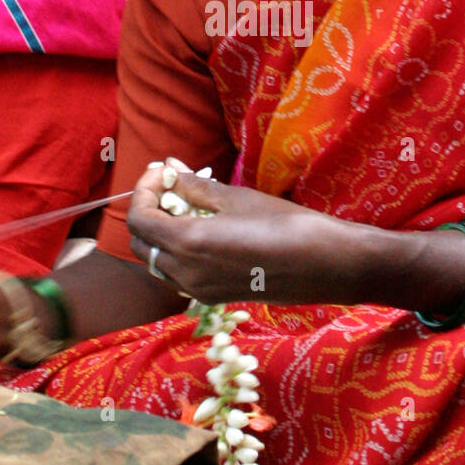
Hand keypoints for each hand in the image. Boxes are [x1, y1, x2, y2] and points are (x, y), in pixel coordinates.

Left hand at [126, 163, 381, 306]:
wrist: (325, 265)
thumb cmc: (285, 224)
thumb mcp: (237, 198)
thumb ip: (196, 186)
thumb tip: (169, 168)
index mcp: (188, 244)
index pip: (139, 219)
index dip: (143, 190)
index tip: (162, 171)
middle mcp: (185, 273)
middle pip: (142, 244)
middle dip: (148, 212)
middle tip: (170, 186)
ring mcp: (198, 290)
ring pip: (157, 262)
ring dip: (161, 234)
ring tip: (185, 207)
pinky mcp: (213, 296)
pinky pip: (178, 275)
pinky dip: (176, 252)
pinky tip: (201, 231)